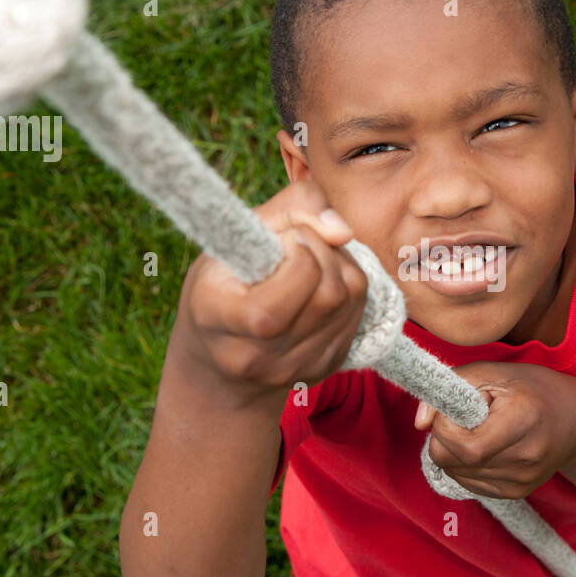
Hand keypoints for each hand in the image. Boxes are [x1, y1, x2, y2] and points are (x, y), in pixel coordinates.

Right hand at [175, 177, 369, 397]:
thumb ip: (292, 207)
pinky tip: (318, 284)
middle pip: (329, 292)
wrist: (218, 355)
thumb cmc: (222, 283)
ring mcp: (293, 369)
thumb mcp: (236, 233)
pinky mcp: (323, 368)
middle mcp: (256, 354)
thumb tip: (343, 231)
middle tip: (299, 244)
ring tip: (309, 260)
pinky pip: (357, 314)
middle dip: (324, 252)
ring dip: (339, 265)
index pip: (292, 281)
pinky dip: (347, 287)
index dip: (300, 249)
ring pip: (350, 300)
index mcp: (218, 316)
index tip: (281, 240)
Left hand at [413, 362, 575, 499]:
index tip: (453, 409)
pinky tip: (484, 446)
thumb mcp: (493, 372)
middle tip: (462, 419)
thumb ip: (451, 388)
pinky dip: (464, 464)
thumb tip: (420, 423)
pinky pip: (468, 483)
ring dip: (454, 452)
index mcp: (524, 419)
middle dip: (443, 440)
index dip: (445, 428)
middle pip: (454, 463)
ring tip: (481, 430)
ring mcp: (522, 480)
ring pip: (456, 475)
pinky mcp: (516, 493)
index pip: (466, 446)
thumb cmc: (532, 389)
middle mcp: (526, 457)